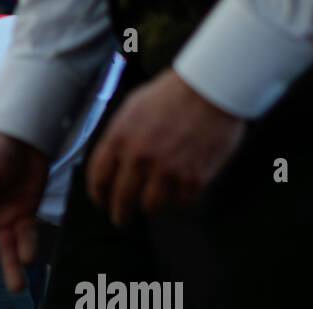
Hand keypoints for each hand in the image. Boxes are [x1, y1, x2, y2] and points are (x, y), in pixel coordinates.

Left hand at [87, 69, 243, 227]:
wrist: (214, 84)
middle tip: (122, 220)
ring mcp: (167, 169)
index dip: (99, 196)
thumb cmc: (173, 91)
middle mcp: (140, 158)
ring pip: (151, 207)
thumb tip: (110, 161)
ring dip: (151, 208)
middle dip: (120, 215)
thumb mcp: (133, 107)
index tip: (102, 202)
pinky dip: (180, 201)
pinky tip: (180, 193)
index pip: (98, 180)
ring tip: (154, 205)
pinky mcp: (194, 177)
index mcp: (120, 139)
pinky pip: (181, 202)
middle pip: (122, 201)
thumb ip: (118, 136)